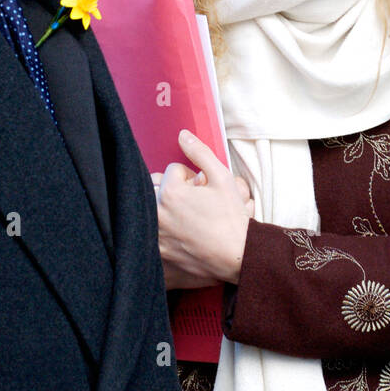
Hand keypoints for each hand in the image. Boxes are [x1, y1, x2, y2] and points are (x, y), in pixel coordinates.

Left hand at [151, 130, 252, 289]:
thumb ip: (200, 153)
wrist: (237, 255)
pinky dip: (163, 229)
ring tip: (187, 216)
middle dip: (173, 189)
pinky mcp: (158, 251)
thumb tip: (182, 135)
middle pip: (156, 187)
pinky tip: (181, 233)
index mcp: (170, 192)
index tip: (204, 189)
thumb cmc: (231, 218)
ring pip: (152, 209)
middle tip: (194, 200)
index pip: (174, 171)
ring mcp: (156, 234)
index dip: (192, 176)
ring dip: (165, 208)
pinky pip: (152, 232)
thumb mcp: (222, 178)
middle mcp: (157, 213)